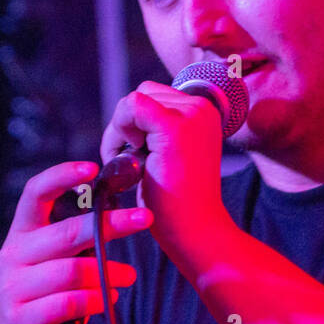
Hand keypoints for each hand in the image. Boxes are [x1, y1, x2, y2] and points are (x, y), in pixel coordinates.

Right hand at [0, 160, 152, 323]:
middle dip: (111, 224)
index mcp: (21, 236)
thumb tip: (122, 212)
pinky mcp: (19, 320)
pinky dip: (96, 300)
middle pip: (67, 233)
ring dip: (108, 273)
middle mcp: (11, 257)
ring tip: (128, 277)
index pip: (35, 194)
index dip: (61, 176)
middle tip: (145, 219)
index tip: (91, 167)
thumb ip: (80, 242)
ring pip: (72, 271)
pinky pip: (69, 303)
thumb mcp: (62, 266)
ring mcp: (12, 289)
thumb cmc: (53, 304)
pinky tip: (109, 301)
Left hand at [99, 81, 232, 258]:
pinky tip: (132, 157)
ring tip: (132, 165)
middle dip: (126, 126)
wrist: (196, 230)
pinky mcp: (174, 127)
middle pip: (142, 93)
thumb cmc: (178, 202)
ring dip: (121, 131)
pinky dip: (120, 130)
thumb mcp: (169, 154)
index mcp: (203, 114)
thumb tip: (128, 111)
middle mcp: (201, 108)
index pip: (155, 96)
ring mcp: (190, 116)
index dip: (136, 123)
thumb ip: (157, 129)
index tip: (138, 155)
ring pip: (133, 100)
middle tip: (130, 162)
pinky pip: (132, 106)